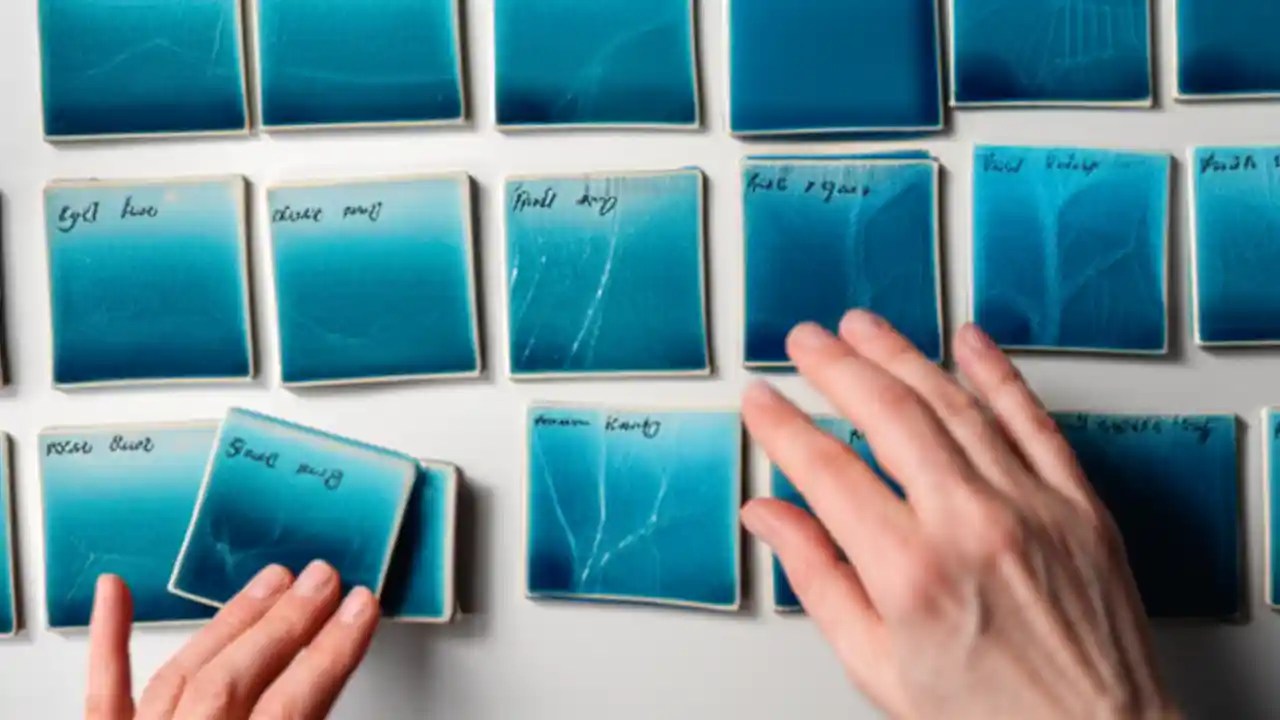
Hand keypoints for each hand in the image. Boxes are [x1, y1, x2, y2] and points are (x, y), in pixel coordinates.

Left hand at [86, 561, 379, 719]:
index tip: (361, 609)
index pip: (291, 706)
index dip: (332, 653)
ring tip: (272, 582)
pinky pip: (103, 692)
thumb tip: (337, 688)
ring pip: (182, 673)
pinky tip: (115, 591)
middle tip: (323, 580)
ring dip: (232, 621)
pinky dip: (110, 639)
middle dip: (287, 623)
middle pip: (235, 679)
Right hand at [741, 312, 1177, 718]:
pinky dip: (997, 373)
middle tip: (805, 341)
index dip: (783, 426)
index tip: (761, 402)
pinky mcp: (1079, 505)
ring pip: (954, 402)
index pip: (826, 469)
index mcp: (909, 572)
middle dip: (836, 366)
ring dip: (901, 354)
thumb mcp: (876, 666)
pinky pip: (1032, 420)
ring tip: (863, 328)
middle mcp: (970, 525)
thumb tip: (770, 518)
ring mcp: (1031, 506)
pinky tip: (969, 341)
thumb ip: (818, 580)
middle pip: (888, 414)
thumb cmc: (987, 719)